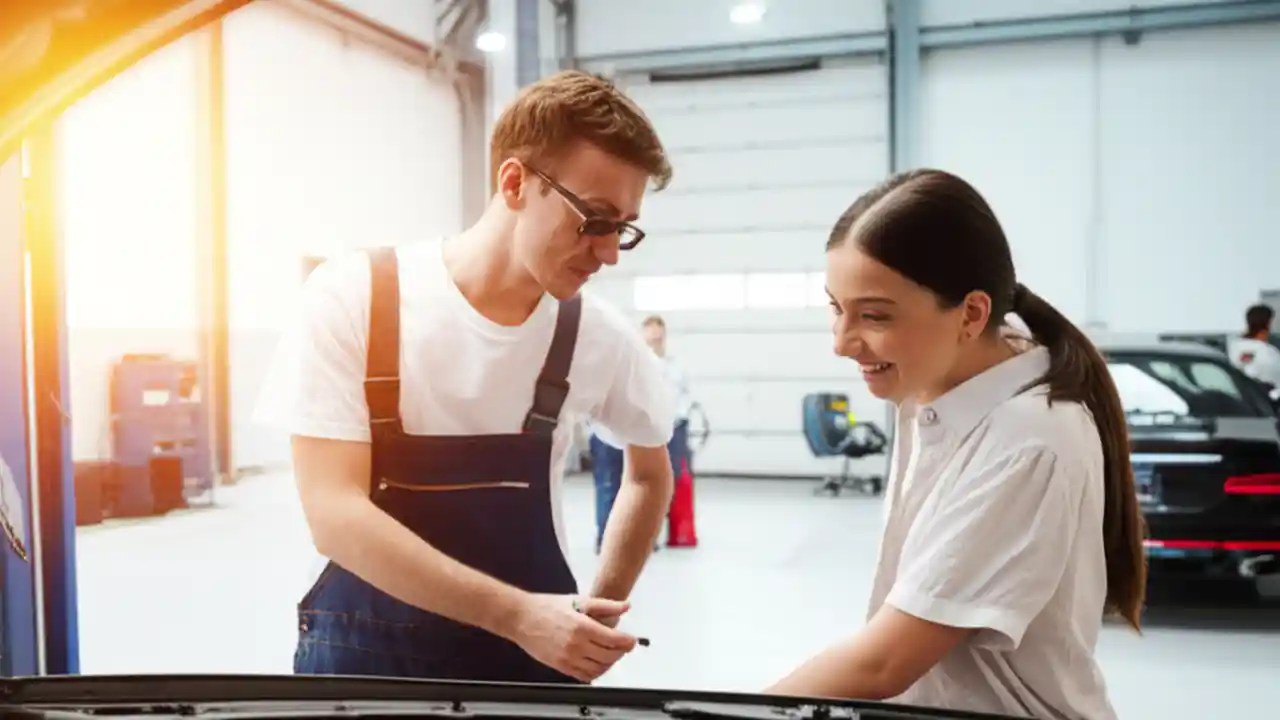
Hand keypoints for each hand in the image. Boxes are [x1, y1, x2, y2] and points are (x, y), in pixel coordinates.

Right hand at [508, 594, 637, 682]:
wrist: (521, 618)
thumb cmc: (547, 607)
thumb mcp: (578, 600)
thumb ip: (605, 605)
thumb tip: (625, 606)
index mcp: (582, 626)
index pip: (614, 640)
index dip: (628, 642)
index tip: (632, 640)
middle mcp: (576, 644)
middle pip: (609, 656)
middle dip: (621, 652)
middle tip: (625, 646)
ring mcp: (567, 658)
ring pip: (598, 669)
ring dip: (610, 663)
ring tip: (612, 654)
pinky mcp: (560, 666)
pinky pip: (584, 676)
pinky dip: (596, 672)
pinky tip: (598, 663)